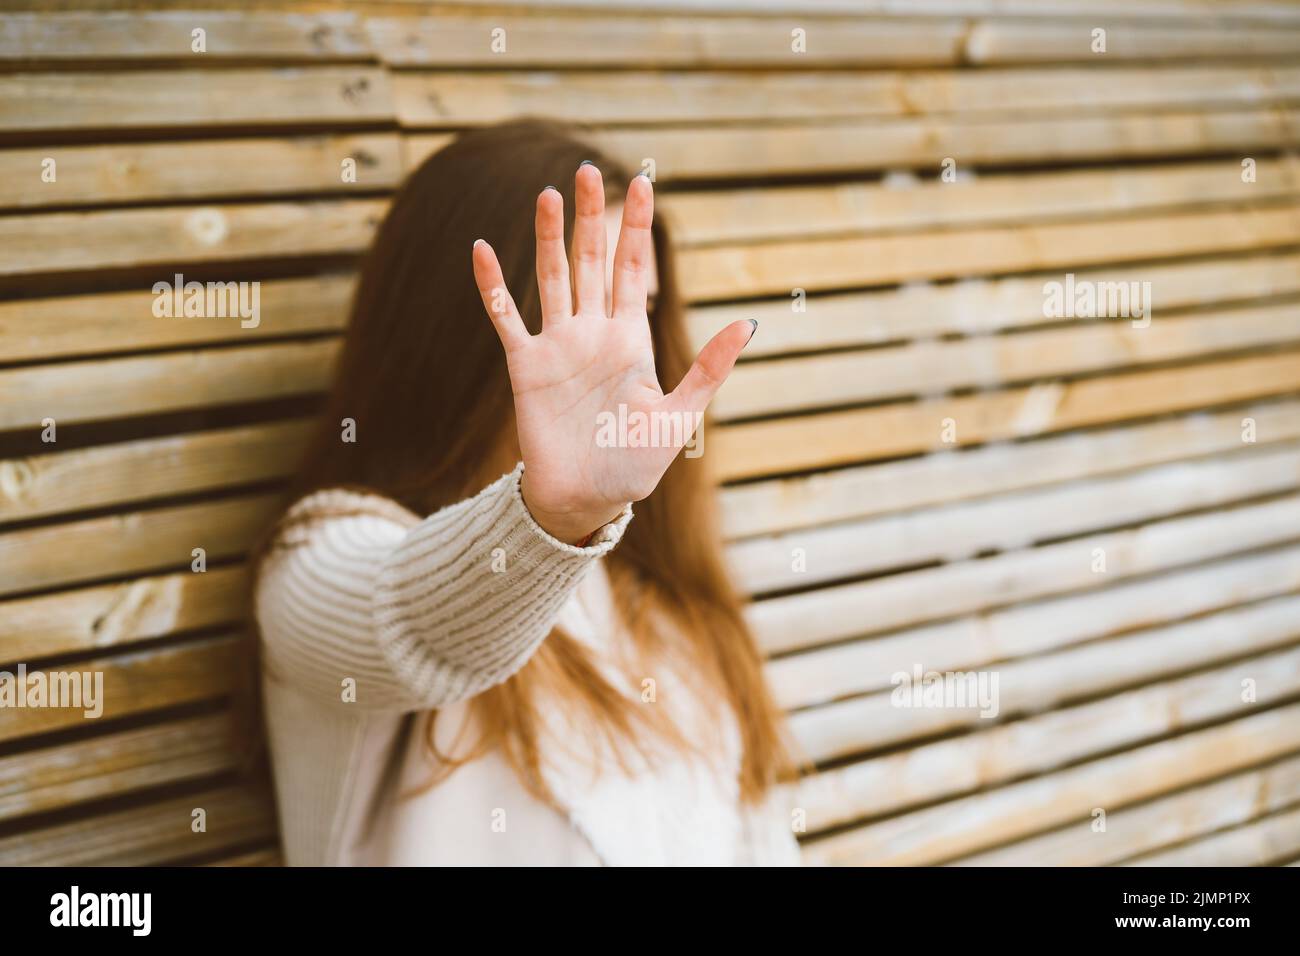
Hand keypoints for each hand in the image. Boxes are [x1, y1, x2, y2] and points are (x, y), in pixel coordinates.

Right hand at [471, 164, 754, 544]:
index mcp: (632, 340)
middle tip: (587, 170)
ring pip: (552, 277)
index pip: (636, 270)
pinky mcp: (526, 366)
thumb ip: (709, 369)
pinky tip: (482, 250)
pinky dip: (493, 286)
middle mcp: (594, 333)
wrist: (586, 499)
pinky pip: (506, 317)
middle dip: (592, 217)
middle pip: (592, 261)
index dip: (638, 228)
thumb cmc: (634, 466)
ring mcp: (558, 346)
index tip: (643, 183)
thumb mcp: (680, 417)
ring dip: (547, 237)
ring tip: (546, 194)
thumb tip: (748, 323)